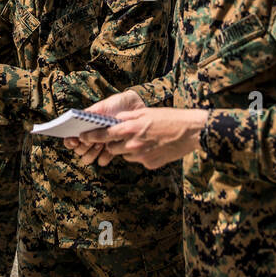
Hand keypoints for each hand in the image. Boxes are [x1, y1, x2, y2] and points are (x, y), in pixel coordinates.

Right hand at [64, 91, 144, 163]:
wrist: (136, 108)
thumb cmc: (119, 104)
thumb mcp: (104, 105)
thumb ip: (92, 112)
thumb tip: (81, 118)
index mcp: (84, 127)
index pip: (70, 139)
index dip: (70, 142)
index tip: (75, 139)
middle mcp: (90, 138)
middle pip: (78, 151)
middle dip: (82, 147)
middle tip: (90, 140)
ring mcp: (100, 146)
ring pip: (87, 158)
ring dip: (91, 153)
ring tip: (101, 143)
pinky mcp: (112, 151)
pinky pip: (102, 161)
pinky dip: (104, 156)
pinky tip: (109, 148)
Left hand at [73, 106, 207, 169]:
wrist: (192, 132)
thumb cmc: (170, 118)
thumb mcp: (147, 112)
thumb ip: (128, 117)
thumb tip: (116, 120)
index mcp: (131, 128)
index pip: (104, 134)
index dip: (92, 136)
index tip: (83, 137)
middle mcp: (133, 144)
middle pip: (112, 148)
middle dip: (113, 144)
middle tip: (123, 137)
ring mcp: (141, 156)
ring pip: (126, 155)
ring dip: (128, 150)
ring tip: (145, 140)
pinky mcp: (150, 164)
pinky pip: (139, 160)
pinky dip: (142, 155)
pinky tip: (155, 147)